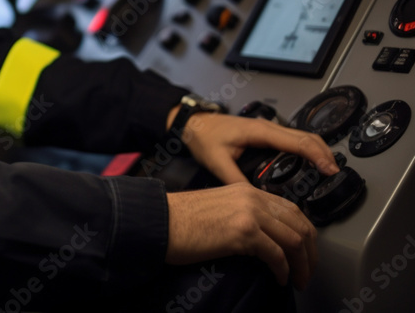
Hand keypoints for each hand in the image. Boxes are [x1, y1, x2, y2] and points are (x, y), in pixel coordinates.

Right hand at [166, 183, 316, 288]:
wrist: (160, 221)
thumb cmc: (180, 219)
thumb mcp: (217, 207)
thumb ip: (241, 214)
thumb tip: (261, 238)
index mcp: (246, 190)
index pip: (290, 209)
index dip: (304, 233)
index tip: (305, 251)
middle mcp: (252, 198)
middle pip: (299, 223)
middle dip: (310, 252)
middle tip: (308, 270)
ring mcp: (249, 213)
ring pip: (294, 239)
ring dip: (301, 265)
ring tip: (298, 279)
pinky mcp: (243, 232)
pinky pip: (277, 255)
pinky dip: (284, 270)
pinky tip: (280, 278)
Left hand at [169, 111, 338, 184]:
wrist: (193, 124)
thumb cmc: (203, 136)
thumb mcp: (217, 161)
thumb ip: (235, 180)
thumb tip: (254, 199)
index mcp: (259, 131)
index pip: (298, 141)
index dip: (318, 156)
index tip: (330, 170)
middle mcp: (267, 127)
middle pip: (306, 137)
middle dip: (325, 153)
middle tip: (335, 174)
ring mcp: (268, 129)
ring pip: (302, 136)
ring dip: (318, 151)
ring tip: (327, 170)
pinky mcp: (266, 134)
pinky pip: (293, 140)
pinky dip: (307, 150)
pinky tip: (309, 164)